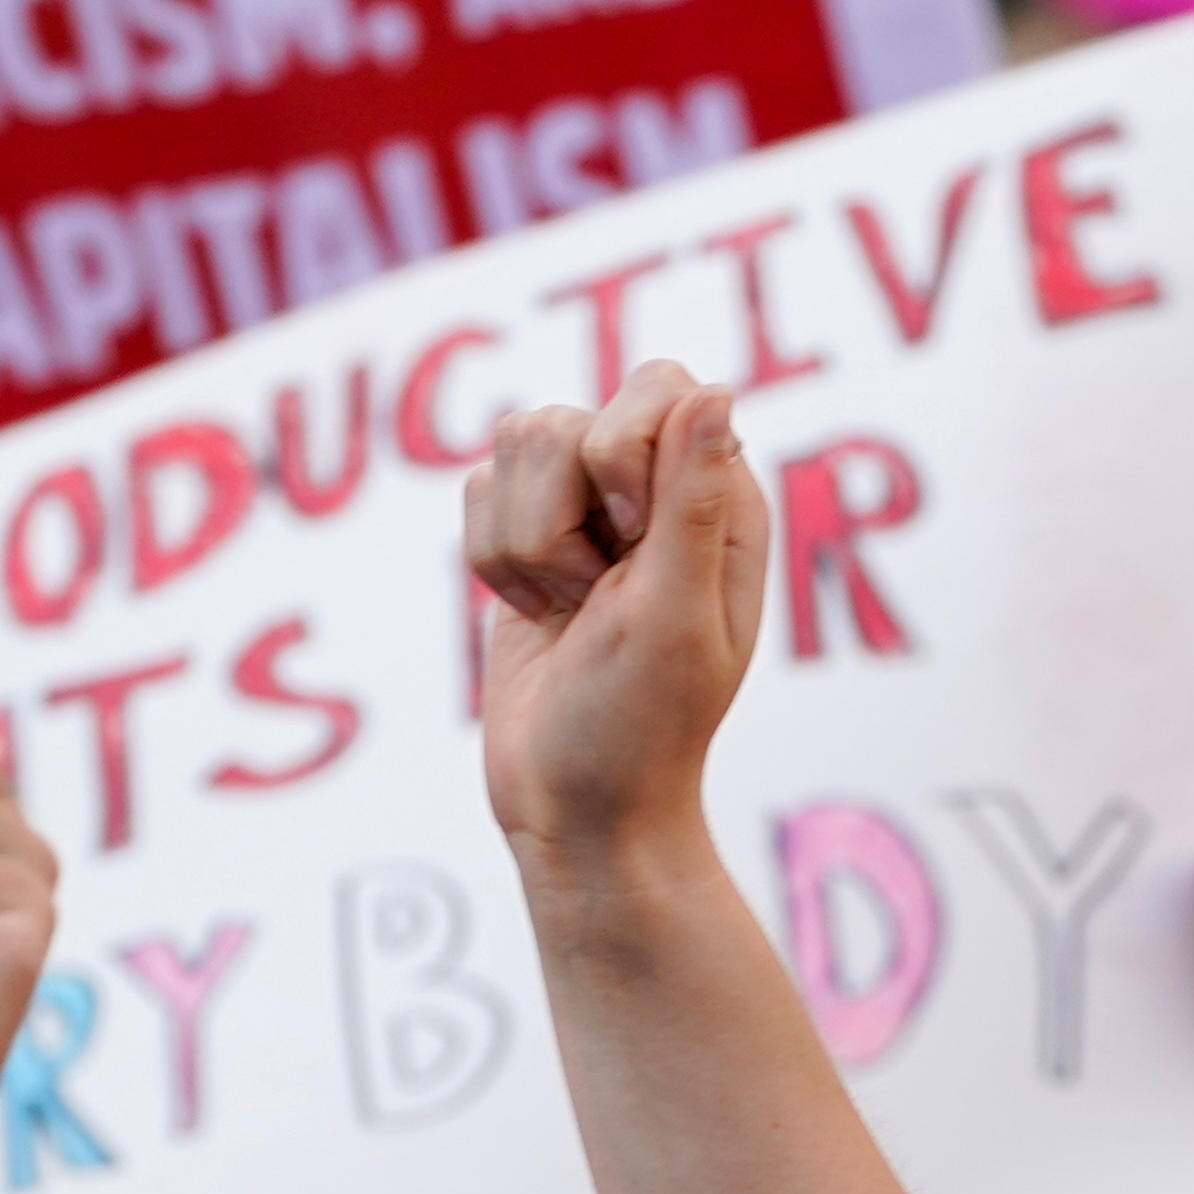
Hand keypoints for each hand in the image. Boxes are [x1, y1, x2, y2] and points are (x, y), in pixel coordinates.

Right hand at [472, 363, 765, 869]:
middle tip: (597, 596)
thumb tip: (714, 388)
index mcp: (717, 501)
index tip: (627, 541)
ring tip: (568, 612)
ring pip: (513, 446)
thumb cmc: (641, 728)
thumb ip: (691, 502)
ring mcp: (587, 510)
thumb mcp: (677, 617)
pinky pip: (476, 491)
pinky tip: (536, 615)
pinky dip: (492, 564)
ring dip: (524, 550)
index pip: (657, 386)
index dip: (621, 454)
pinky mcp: (528, 537)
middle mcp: (656, 490)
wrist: (576, 807)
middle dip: (560, 518)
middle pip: (567, 416)